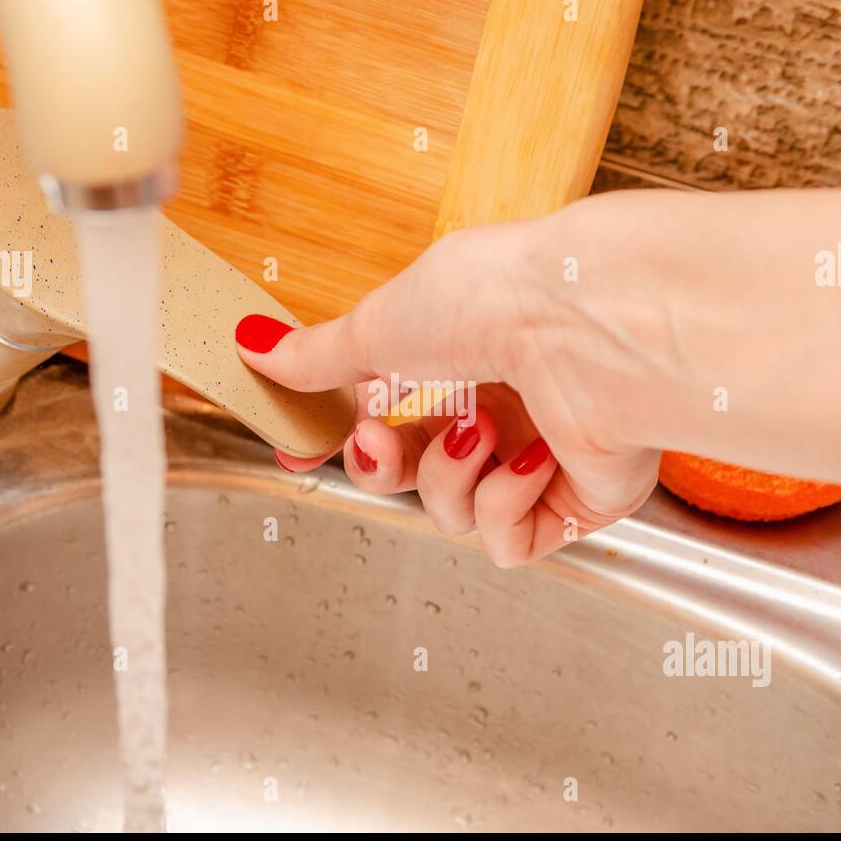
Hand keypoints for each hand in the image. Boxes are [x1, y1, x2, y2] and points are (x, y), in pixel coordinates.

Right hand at [234, 219, 660, 566]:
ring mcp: (542, 456)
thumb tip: (257, 349)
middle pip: (410, 475)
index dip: (341, 442)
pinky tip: (532, 459)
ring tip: (480, 427)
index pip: (386, 418)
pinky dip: (507, 505)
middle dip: (381, 463)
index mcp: (461, 357)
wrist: (583, 322)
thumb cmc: (493, 298)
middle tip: (377, 438)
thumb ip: (320, 355)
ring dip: (450, 474)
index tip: (299, 454)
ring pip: (454, 514)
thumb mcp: (380, 323)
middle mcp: (503, 405)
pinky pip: (510, 542)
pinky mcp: (581, 500)